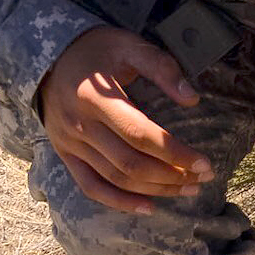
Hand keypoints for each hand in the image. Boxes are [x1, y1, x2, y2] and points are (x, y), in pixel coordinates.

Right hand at [38, 25, 211, 214]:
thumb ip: (162, 69)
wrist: (50, 57)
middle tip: (203, 177)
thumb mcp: (131, 46)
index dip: (174, 153)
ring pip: (114, 178)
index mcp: (97, 100)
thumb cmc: (98, 49)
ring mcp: (70, 145)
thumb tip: (192, 99)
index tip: (204, 163)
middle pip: (130, 163)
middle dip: (171, 175)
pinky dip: (118, 201)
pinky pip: (90, 186)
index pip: (141, 135)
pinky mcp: (65, 154)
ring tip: (187, 189)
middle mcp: (80, 127)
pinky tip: (148, 207)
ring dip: (153, 189)